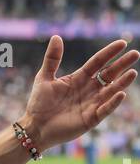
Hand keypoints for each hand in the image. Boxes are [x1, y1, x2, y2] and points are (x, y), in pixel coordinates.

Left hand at [21, 36, 138, 150]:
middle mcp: (89, 90)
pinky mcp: (90, 119)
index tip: (122, 43)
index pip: (98, 62)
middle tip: (135, 54)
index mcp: (79, 78)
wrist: (34, 127)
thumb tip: (56, 36)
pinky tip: (120, 93)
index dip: (109, 53)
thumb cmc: (39, 103)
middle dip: (121, 65)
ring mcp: (91, 104)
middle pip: (109, 74)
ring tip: (132, 72)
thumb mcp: (44, 77)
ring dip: (121, 83)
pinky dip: (112, 102)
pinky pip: (104, 110)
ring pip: (110, 91)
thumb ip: (52, 58)